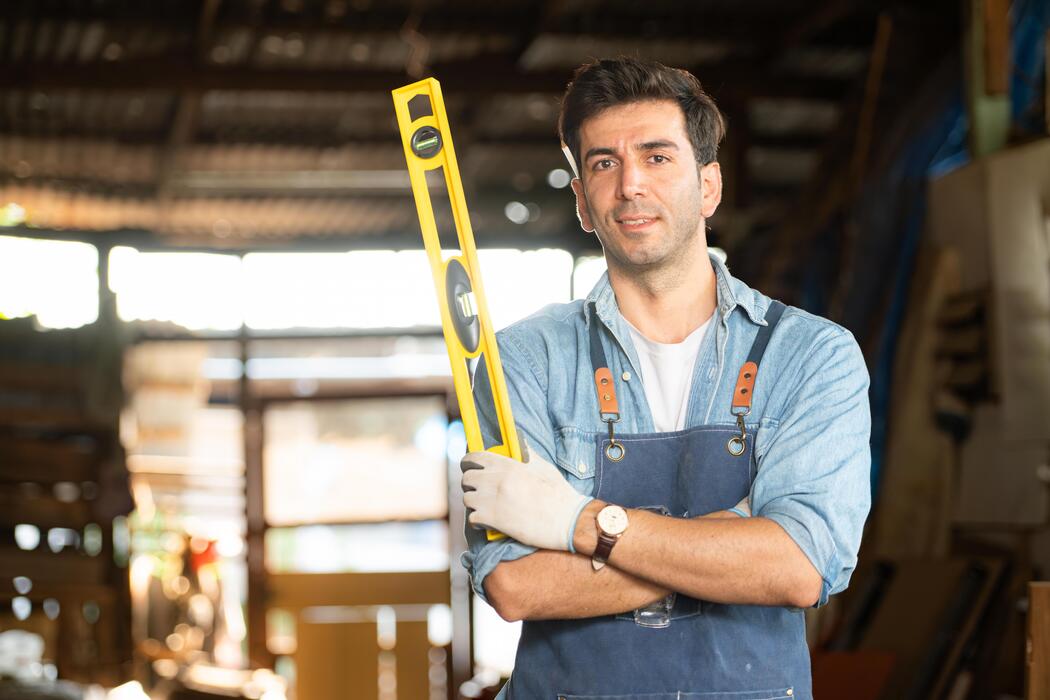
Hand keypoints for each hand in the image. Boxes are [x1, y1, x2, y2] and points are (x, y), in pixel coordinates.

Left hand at [461, 442, 591, 550]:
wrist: (566, 521)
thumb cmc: (558, 494)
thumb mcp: (543, 467)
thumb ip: (527, 454)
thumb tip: (520, 442)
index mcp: (507, 465)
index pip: (474, 457)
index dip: (468, 462)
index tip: (469, 466)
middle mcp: (495, 480)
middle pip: (466, 478)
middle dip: (471, 484)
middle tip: (479, 490)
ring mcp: (491, 500)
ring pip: (467, 499)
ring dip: (474, 503)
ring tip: (485, 507)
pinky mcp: (492, 520)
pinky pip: (472, 519)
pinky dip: (478, 521)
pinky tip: (487, 522)